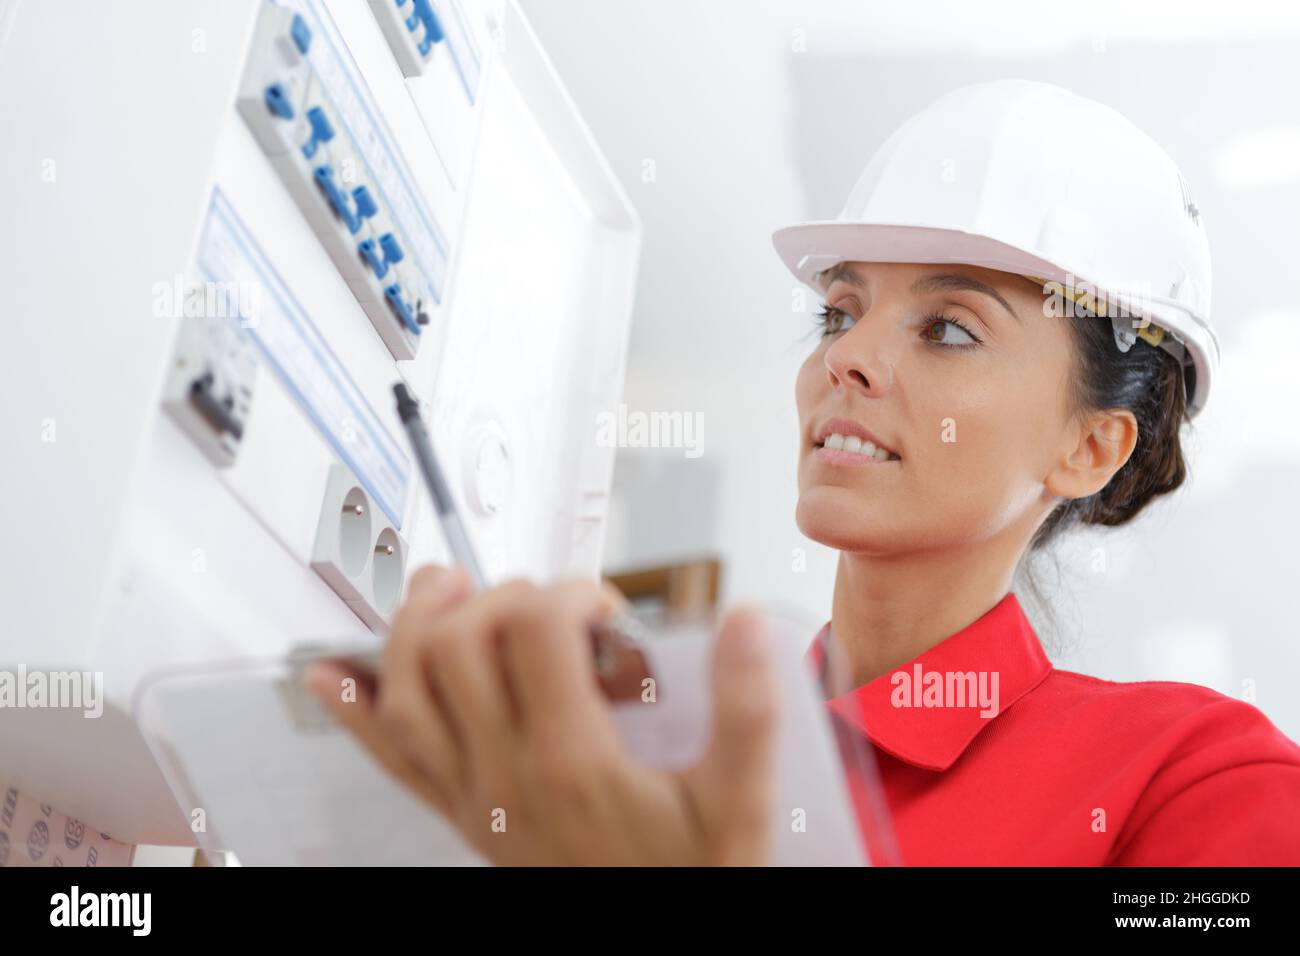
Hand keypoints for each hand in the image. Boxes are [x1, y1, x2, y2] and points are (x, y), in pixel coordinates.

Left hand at [304, 566, 780, 864]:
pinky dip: (353, 711)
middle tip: (542, 602)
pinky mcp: (459, 814)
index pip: (536, 629)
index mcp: (572, 759)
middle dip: (496, 596)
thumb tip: (745, 623)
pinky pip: (388, 757)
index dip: (572, 593)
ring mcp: (473, 795)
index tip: (606, 609)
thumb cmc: (688, 877)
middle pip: (459, 644)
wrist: (653, 946)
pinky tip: (333, 676)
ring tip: (446, 591)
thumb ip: (747, 711)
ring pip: (407, 691)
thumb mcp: (738, 803)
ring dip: (415, 627)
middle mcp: (507, 773)